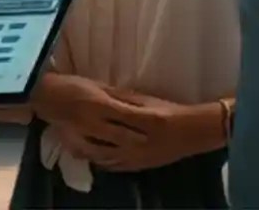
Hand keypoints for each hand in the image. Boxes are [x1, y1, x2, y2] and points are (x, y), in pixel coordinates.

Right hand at [31, 73, 146, 150]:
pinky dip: (105, 158)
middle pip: (122, 136)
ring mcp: (83, 135)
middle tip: (153, 143)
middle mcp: (93, 121)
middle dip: (139, 141)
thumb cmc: (72, 84)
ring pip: (109, 150)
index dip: (144, 122)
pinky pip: (93, 155)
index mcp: (100, 104)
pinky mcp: (74, 143)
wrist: (44, 94)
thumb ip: (116, 95)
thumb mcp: (97, 85)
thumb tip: (138, 101)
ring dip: (124, 152)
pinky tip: (114, 159)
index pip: (128, 115)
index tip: (160, 125)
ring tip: (138, 153)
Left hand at [86, 90, 224, 172]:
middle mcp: (139, 141)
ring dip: (89, 151)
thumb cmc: (171, 112)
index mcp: (143, 119)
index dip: (93, 113)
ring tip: (73, 144)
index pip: (113, 116)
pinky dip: (102, 161)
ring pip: (107, 156)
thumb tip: (104, 93)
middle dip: (85, 134)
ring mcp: (138, 156)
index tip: (75, 107)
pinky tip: (92, 158)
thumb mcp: (149, 101)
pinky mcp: (140, 166)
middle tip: (66, 128)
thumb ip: (126, 99)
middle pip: (105, 139)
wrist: (192, 133)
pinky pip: (116, 166)